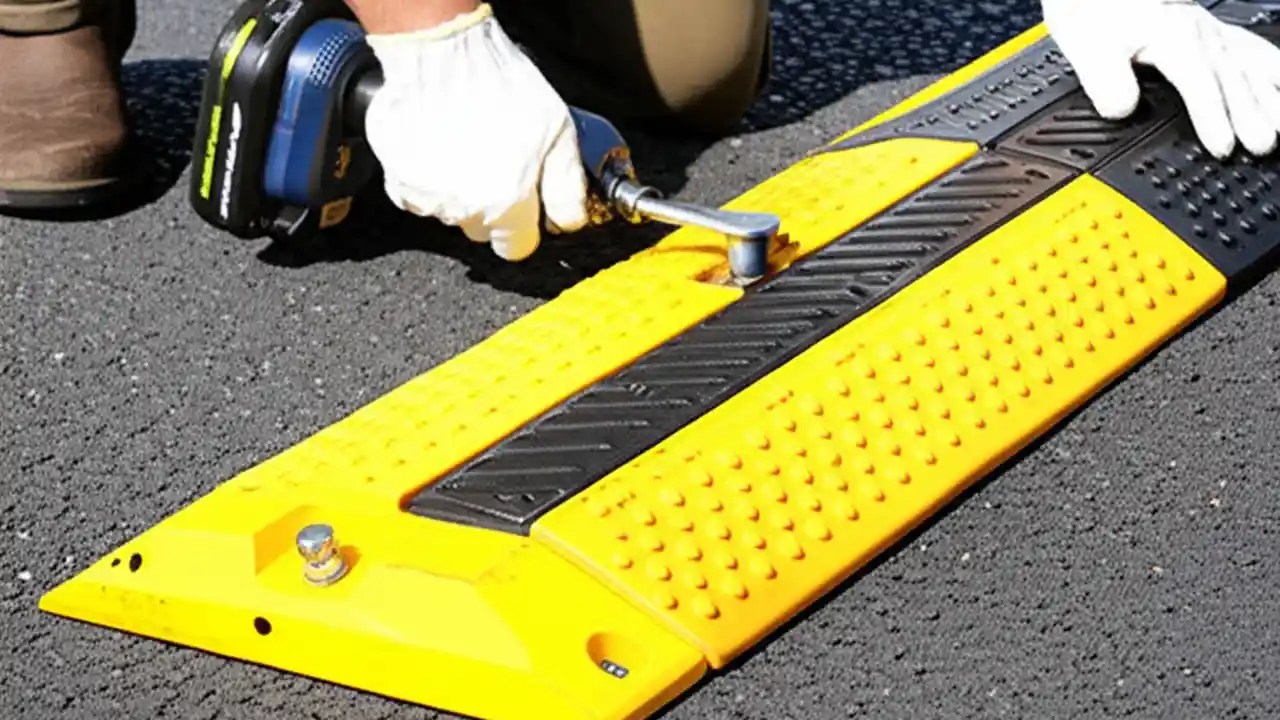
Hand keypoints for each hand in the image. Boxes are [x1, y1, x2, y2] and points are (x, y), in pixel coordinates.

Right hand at [362, 3, 588, 260]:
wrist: (443, 53)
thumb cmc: (502, 86)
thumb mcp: (560, 132)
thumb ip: (568, 187)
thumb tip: (569, 221)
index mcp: (507, 205)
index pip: (518, 247)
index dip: (525, 226)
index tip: (526, 203)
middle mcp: (465, 210)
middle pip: (484, 228)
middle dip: (494, 204)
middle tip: (498, 160)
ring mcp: (427, 198)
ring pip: (452, 210)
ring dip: (460, 187)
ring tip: (467, 142)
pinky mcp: (397, 181)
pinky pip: (419, 194)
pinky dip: (429, 177)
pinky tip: (440, 143)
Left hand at [1042, 0, 1279, 157]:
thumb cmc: (1090, 8)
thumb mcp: (1088, 47)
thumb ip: (1107, 83)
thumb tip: (1122, 111)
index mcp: (1173, 37)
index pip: (1200, 85)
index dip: (1213, 117)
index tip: (1223, 147)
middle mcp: (1197, 31)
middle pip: (1232, 77)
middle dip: (1250, 112)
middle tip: (1262, 144)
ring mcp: (1205, 28)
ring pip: (1247, 63)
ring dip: (1266, 93)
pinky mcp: (1204, 27)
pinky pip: (1247, 46)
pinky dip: (1268, 64)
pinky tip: (1278, 77)